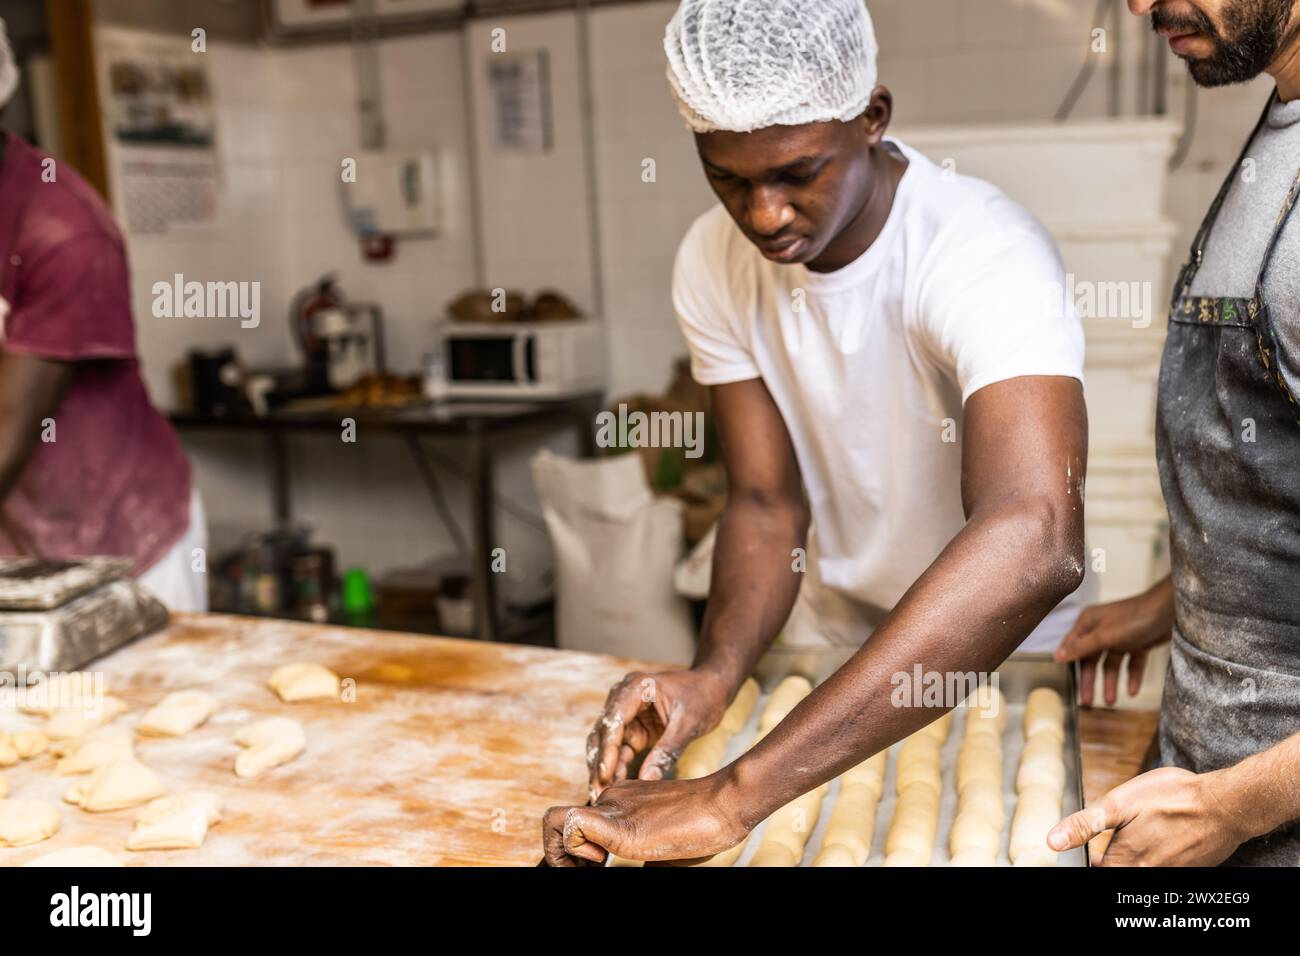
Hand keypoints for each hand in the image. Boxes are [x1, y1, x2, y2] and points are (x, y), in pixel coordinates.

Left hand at [543, 773, 749, 866]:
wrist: (724, 804)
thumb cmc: (704, 824)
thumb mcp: (660, 842)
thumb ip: (637, 853)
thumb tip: (629, 867)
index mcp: (619, 801)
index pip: (575, 821)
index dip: (570, 849)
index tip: (591, 867)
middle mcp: (609, 799)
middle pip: (559, 822)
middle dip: (560, 855)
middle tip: (582, 870)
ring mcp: (611, 808)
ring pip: (557, 822)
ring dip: (561, 855)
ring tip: (591, 867)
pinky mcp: (617, 824)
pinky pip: (573, 827)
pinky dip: (573, 850)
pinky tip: (601, 861)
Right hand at [587, 669, 731, 797]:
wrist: (712, 688)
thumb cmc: (703, 697)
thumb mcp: (688, 724)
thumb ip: (667, 751)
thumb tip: (646, 780)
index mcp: (637, 687)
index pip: (615, 720)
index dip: (607, 748)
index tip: (604, 774)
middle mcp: (624, 697)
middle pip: (602, 732)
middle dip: (599, 762)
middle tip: (597, 792)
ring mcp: (626, 713)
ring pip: (605, 743)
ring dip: (602, 768)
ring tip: (600, 795)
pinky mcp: (632, 728)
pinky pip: (618, 750)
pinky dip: (615, 767)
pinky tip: (612, 788)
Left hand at [1049, 767, 1254, 865]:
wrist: (1225, 805)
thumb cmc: (1172, 798)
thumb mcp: (1118, 804)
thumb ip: (1085, 825)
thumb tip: (1052, 842)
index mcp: (1125, 861)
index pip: (1098, 872)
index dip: (1092, 861)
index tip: (1092, 852)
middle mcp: (1148, 874)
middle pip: (1119, 873)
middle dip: (1111, 862)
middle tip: (1113, 844)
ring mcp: (1171, 874)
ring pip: (1142, 872)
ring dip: (1136, 860)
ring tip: (1141, 838)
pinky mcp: (1189, 870)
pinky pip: (1165, 869)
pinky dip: (1158, 858)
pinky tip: (1164, 840)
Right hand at [1054, 577, 1173, 705]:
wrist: (1169, 611)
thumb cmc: (1134, 618)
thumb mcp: (1104, 636)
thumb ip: (1081, 647)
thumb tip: (1056, 656)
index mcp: (1088, 623)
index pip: (1073, 647)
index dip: (1069, 665)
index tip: (1067, 685)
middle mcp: (1101, 630)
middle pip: (1092, 659)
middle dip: (1091, 681)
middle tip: (1088, 702)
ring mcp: (1120, 637)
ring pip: (1111, 664)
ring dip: (1111, 682)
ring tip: (1112, 702)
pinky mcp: (1138, 643)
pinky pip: (1131, 663)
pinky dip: (1131, 676)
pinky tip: (1132, 691)